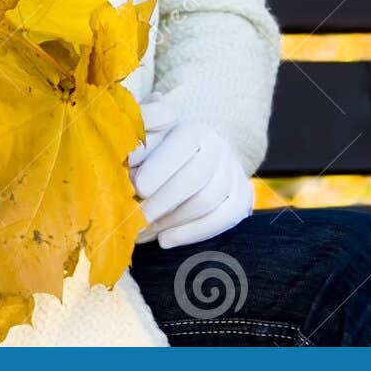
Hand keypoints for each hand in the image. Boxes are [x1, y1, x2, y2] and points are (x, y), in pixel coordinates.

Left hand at [127, 93, 253, 248]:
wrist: (196, 159)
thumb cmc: (158, 151)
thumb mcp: (144, 139)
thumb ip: (135, 140)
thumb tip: (128, 154)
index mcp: (193, 130)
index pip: (184, 143)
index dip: (162, 166)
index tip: (139, 188)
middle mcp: (218, 148)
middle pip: (195, 177)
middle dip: (162, 201)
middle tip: (135, 219)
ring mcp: (233, 174)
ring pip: (207, 201)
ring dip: (171, 220)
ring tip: (143, 231)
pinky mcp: (241, 198)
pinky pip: (224, 219)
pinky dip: (192, 233)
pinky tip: (165, 240)